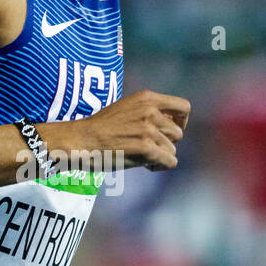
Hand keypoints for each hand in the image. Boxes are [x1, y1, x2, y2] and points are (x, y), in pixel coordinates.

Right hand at [60, 89, 189, 171]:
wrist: (81, 140)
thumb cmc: (100, 127)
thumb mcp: (126, 107)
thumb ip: (148, 111)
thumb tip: (171, 125)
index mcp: (147, 98)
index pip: (184, 107)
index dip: (181, 122)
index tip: (169, 131)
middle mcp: (151, 112)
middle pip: (178, 133)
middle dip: (166, 143)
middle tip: (148, 148)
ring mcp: (149, 130)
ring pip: (172, 150)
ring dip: (159, 156)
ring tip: (141, 157)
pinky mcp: (147, 149)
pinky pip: (170, 162)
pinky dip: (159, 167)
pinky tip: (145, 165)